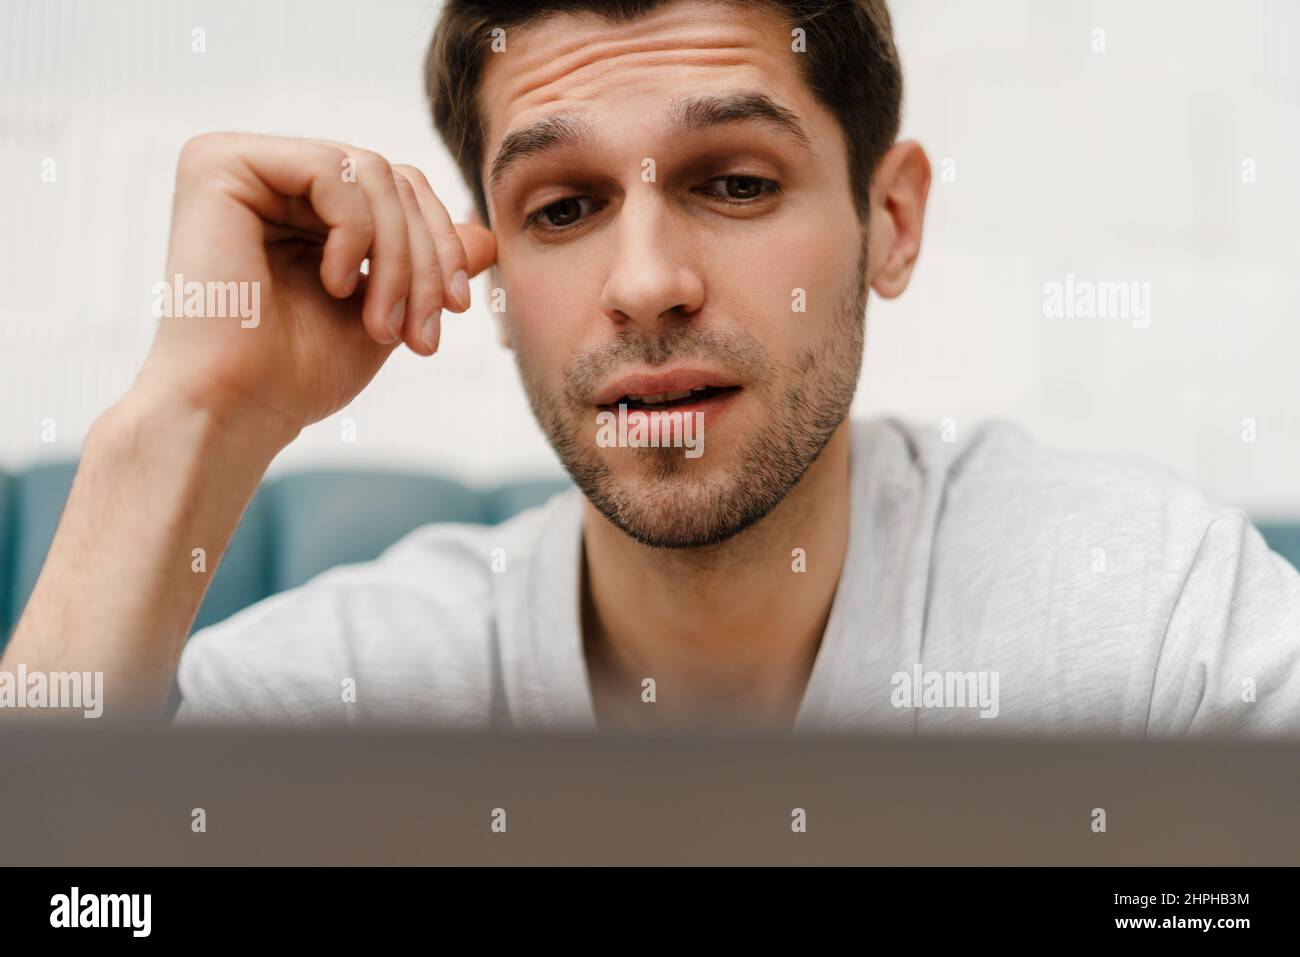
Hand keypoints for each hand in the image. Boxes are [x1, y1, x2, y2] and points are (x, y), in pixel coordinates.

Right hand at [137, 132, 495, 439]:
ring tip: (383, 323)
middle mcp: (267, 175)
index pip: (399, 188)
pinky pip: (333, 170)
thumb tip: (485, 235)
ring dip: (399, 257)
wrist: (236, 411)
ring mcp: (239, 163)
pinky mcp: (218, 164)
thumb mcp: (387, 312)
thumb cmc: (298, 376)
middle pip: (392, 178)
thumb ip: (428, 267)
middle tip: (422, 332)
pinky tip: (334, 285)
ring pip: (372, 172)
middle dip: (426, 258)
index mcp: (299, 204)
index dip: (442, 244)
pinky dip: (356, 234)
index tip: (457, 310)